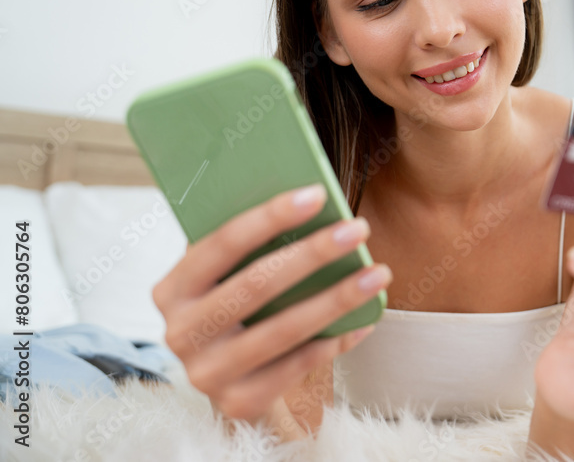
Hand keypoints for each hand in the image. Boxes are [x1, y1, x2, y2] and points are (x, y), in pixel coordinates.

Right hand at [152, 183, 391, 431]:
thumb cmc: (240, 311)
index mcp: (173, 289)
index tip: (318, 194)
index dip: (270, 216)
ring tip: (378, 273)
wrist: (231, 383)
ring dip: (338, 298)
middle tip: (358, 228)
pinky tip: (366, 319)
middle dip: (313, 252)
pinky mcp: (238, 402)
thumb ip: (252, 248)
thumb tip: (313, 204)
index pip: (222, 243)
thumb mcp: (229, 278)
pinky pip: (298, 366)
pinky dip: (336, 340)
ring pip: (284, 328)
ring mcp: (206, 373)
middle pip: (256, 283)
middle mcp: (181, 332)